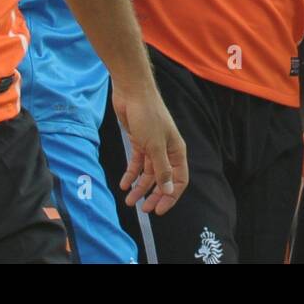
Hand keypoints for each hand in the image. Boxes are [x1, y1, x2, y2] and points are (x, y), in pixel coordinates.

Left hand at [113, 85, 187, 213]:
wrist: (132, 92)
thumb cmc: (148, 116)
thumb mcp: (155, 146)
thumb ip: (162, 170)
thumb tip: (170, 191)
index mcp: (176, 151)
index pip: (179, 179)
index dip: (171, 196)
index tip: (159, 211)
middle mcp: (166, 150)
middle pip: (163, 178)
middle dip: (154, 195)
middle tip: (143, 209)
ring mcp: (152, 146)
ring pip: (148, 172)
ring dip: (139, 187)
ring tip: (129, 201)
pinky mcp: (138, 141)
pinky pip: (136, 162)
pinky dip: (131, 174)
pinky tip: (124, 184)